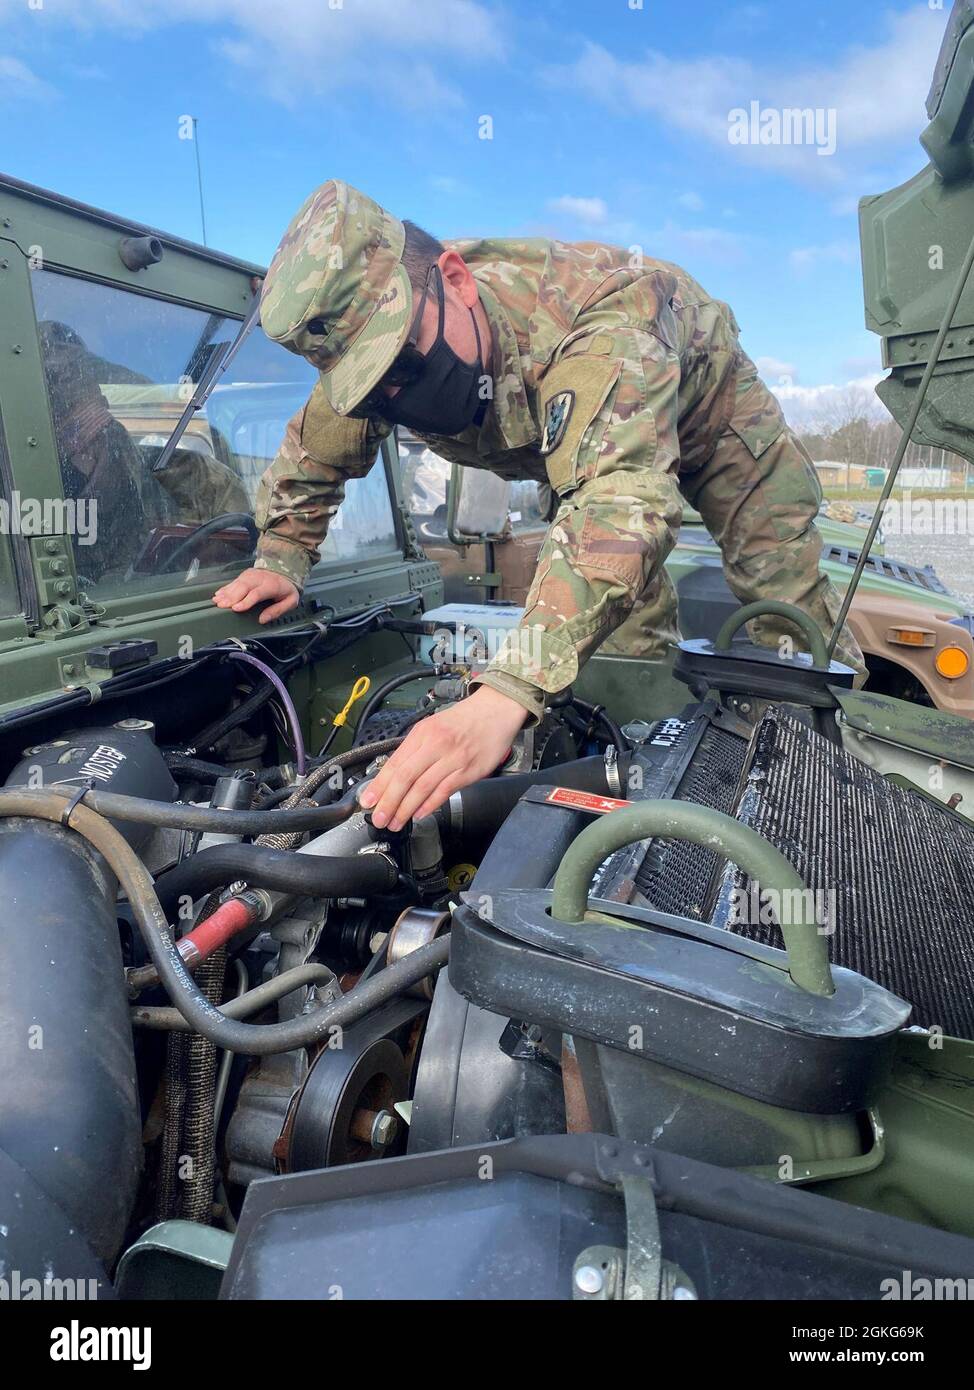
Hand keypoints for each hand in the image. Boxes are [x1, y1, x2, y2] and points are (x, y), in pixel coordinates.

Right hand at [212, 568, 298, 622]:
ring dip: (226, 593)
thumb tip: (262, 620)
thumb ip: (277, 610)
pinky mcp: (245, 575)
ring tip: (217, 601)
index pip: (256, 593)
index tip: (236, 608)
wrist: (285, 571)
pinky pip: (234, 581)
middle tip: (222, 606)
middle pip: (243, 587)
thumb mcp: (290, 601)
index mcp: (272, 585)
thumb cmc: (286, 589)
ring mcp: (251, 575)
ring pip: (237, 583)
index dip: (245, 601)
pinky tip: (218, 594)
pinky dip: (225, 588)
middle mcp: (259, 579)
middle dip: (231, 597)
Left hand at [358, 686, 529, 830]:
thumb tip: (393, 774)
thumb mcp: (433, 726)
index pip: (395, 763)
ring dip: (406, 808)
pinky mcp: (469, 770)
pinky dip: (430, 804)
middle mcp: (436, 744)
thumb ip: (415, 748)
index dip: (379, 785)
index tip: (368, 801)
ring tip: (396, 821)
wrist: (496, 710)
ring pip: (423, 787)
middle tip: (379, 818)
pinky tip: (419, 814)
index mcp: (422, 733)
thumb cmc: (464, 720)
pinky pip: (444, 790)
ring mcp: (453, 759)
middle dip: (389, 802)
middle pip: (405, 778)